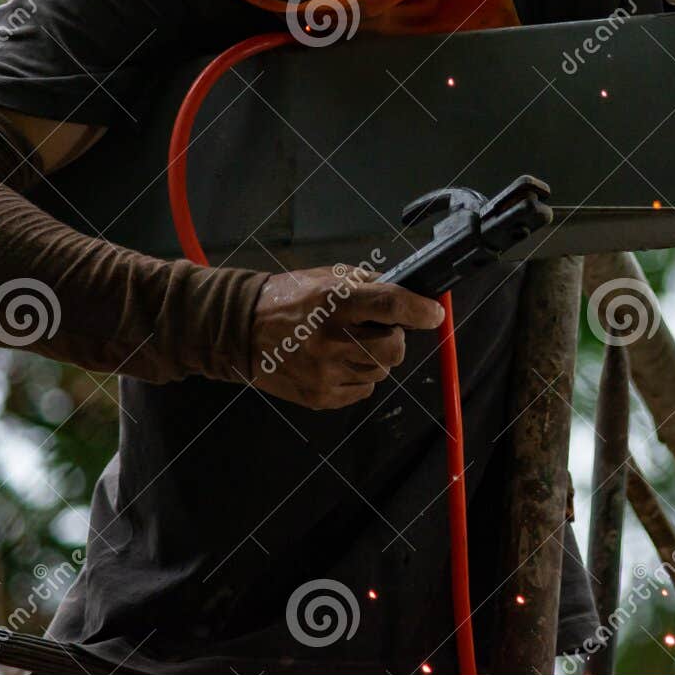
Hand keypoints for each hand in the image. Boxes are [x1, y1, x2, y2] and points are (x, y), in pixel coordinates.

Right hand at [248, 266, 444, 409]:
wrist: (240, 330)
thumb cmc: (291, 298)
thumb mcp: (327, 277)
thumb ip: (368, 284)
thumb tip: (410, 295)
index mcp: (335, 302)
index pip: (392, 305)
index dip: (421, 310)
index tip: (434, 313)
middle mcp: (331, 339)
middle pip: (395, 348)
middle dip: (396, 338)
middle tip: (379, 329)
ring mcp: (325, 372)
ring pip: (381, 371)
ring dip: (375, 357)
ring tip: (349, 344)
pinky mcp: (320, 396)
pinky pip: (363, 390)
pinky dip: (358, 376)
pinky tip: (336, 362)